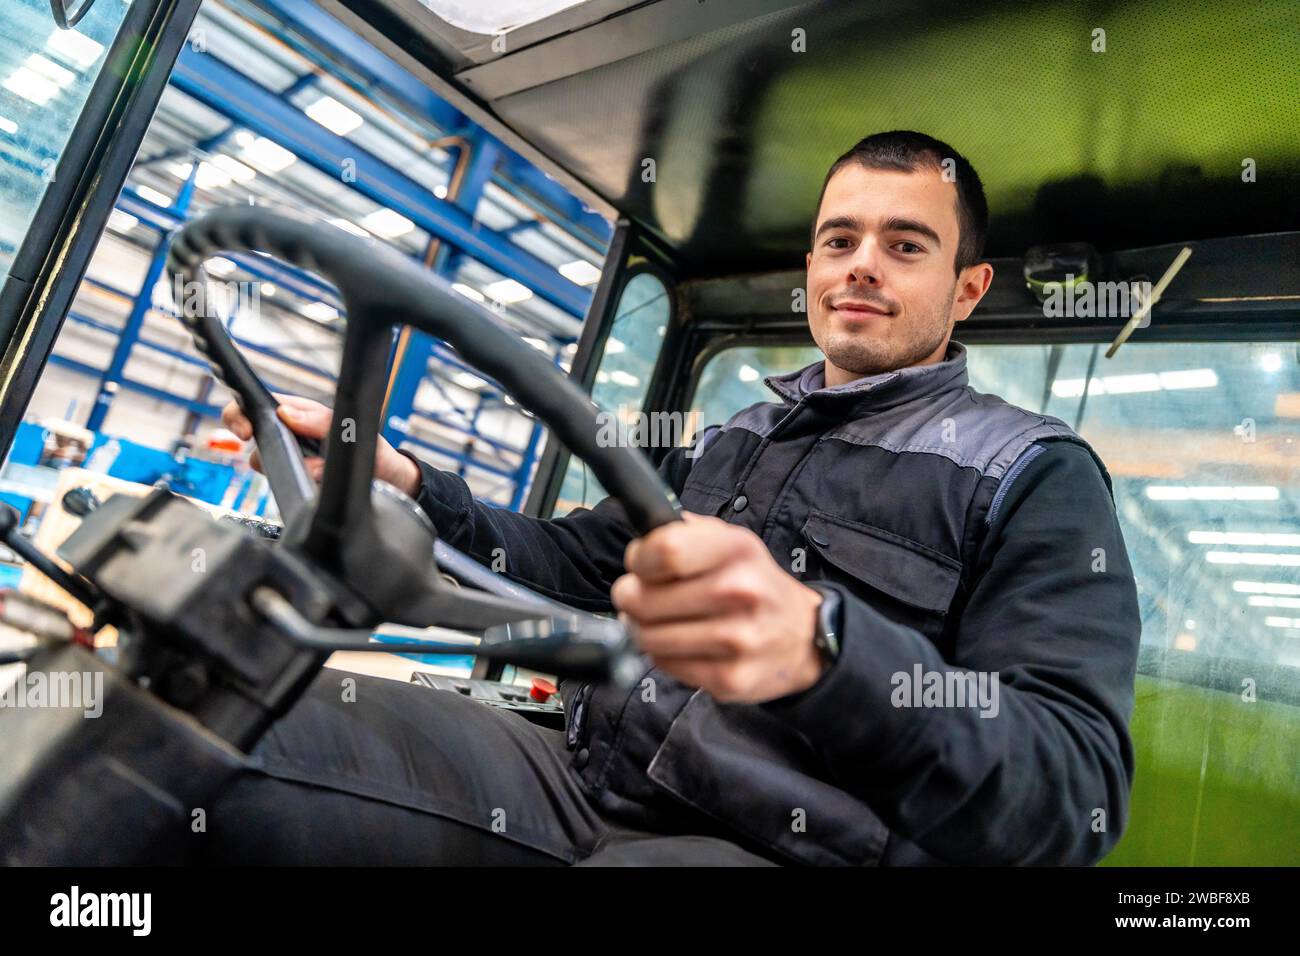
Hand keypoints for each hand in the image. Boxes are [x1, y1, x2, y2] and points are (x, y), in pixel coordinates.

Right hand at [220, 393, 420, 496]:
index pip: (255, 406)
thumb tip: (284, 414)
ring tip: (324, 470)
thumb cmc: (372, 447)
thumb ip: (319, 420)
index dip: (239, 415)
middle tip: (287, 459)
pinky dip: (306, 486)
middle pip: (255, 441)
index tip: (246, 432)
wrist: (390, 482)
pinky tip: (324, 482)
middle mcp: (289, 437)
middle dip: (267, 452)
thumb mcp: (352, 428)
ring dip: (297, 470)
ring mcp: (292, 462)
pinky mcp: (299, 485)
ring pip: (271, 468)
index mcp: (297, 413)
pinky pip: (289, 487)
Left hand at [610, 512, 826, 702]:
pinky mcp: (730, 678)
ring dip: (641, 629)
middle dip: (630, 598)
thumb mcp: (731, 542)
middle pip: (645, 599)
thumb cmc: (754, 584)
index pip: (665, 550)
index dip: (639, 559)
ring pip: (649, 636)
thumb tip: (642, 535)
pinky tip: (678, 644)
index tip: (640, 565)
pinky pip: (665, 664)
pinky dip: (661, 654)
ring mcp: (737, 639)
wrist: (804, 637)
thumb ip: (685, 532)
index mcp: (737, 549)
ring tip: (654, 621)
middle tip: (637, 597)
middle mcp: (740, 591)